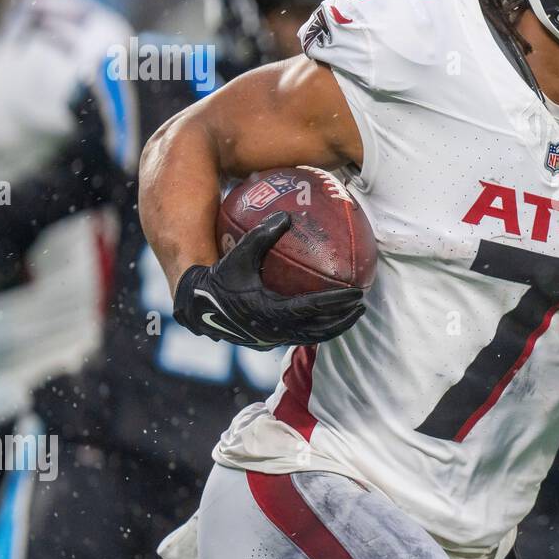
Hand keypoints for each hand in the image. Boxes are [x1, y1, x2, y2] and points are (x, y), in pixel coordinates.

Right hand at [172, 211, 364, 349]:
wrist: (197, 305)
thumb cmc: (220, 276)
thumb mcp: (239, 254)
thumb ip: (262, 235)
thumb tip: (287, 216)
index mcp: (269, 312)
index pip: (312, 308)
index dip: (336, 302)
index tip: (357, 294)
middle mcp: (274, 331)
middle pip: (319, 329)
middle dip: (343, 319)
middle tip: (362, 305)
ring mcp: (272, 339)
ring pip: (311, 337)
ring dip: (334, 327)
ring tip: (352, 313)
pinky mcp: (269, 341)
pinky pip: (301, 336)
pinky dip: (318, 328)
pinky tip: (329, 316)